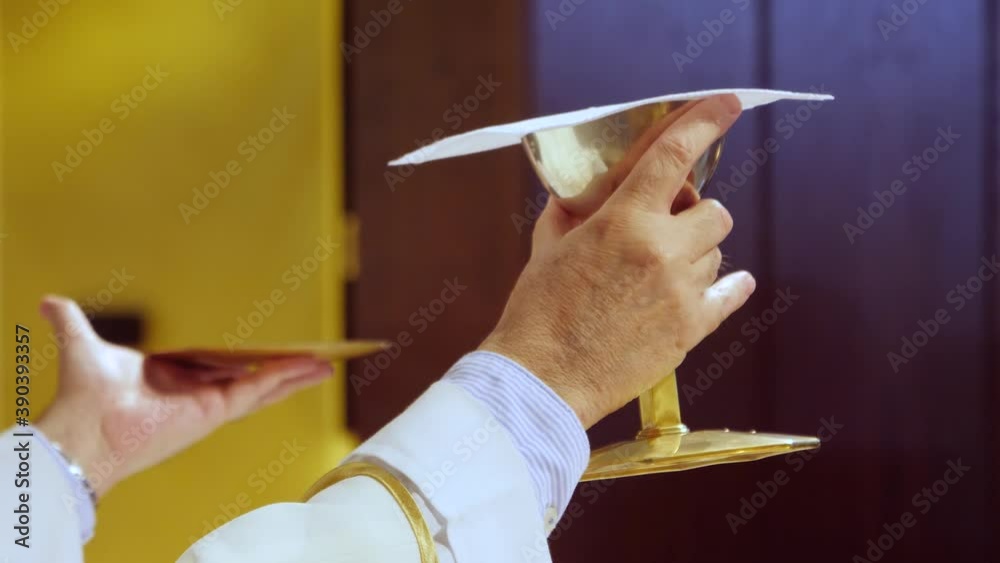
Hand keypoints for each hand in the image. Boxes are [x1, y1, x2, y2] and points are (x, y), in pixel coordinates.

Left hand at [34, 296, 333, 497]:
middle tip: (317, 358)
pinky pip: (259, 387)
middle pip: (255, 377)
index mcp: (178, 379)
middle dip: (287, 369)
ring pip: (266, 385)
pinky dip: (286, 377)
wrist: (83, 426)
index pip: (224, 365)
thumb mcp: (84, 345)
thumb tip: (48, 301)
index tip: (273, 349)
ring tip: (328, 364)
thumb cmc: (84, 394)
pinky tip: (311, 367)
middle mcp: (199, 395)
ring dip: (297, 374)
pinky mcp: (217, 411)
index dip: (251, 357)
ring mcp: (212, 405)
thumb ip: (73, 322)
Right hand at [480, 94, 753, 428]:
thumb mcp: (548, 249)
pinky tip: (730, 284)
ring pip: (717, 252)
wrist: (543, 378)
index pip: (675, 156)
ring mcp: (682, 290)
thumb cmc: (538, 313)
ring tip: (664, 269)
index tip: (726, 105)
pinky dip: (729, 287)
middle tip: (665, 227)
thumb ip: (570, 214)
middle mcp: (663, 249)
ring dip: (696, 251)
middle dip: (692, 214)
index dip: (705, 123)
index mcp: (624, 221)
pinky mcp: (692, 329)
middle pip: (713, 211)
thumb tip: (578, 194)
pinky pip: (730, 294)